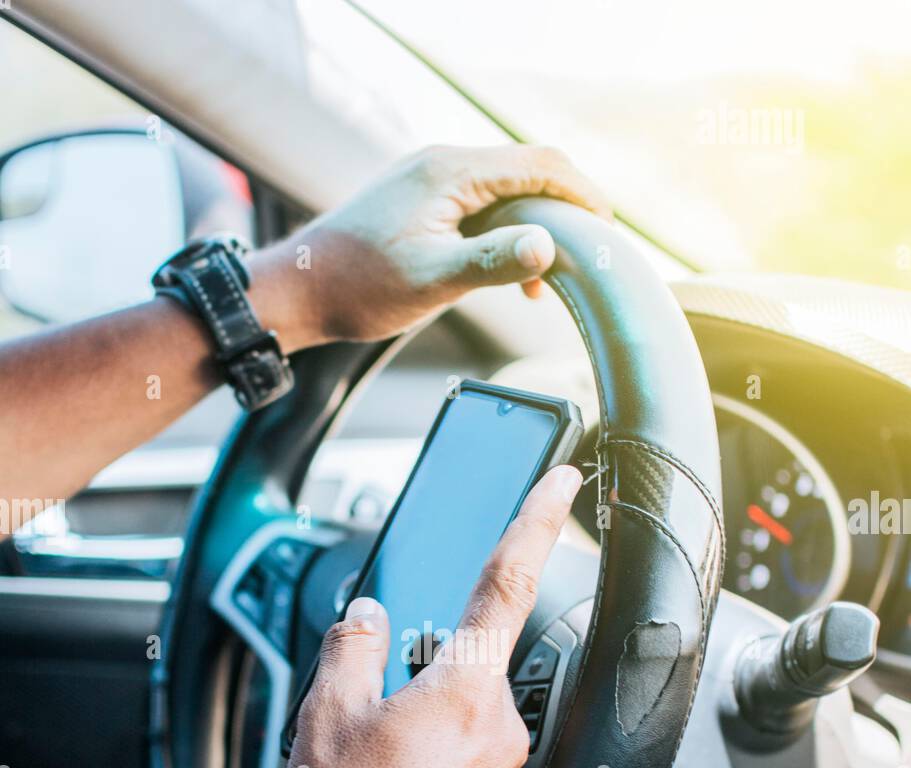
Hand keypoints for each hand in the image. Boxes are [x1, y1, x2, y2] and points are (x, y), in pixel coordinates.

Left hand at [256, 145, 609, 347]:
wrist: (302, 291)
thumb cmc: (360, 286)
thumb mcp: (432, 281)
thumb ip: (492, 262)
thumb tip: (548, 247)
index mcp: (451, 173)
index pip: (539, 163)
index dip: (584, 193)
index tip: (610, 231)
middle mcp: (445, 165)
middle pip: (529, 171)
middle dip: (567, 210)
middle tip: (594, 256)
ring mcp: (434, 181)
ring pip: (508, 192)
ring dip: (537, 228)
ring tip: (554, 278)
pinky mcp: (426, 202)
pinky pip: (483, 207)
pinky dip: (509, 235)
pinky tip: (514, 277)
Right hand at [276, 463, 582, 767]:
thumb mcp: (324, 715)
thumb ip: (353, 648)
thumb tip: (369, 618)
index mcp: (465, 689)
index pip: (507, 582)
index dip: (536, 521)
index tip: (565, 479)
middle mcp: (502, 730)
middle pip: (465, 669)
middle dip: (420, 680)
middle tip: (365, 722)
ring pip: (464, 725)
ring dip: (422, 733)